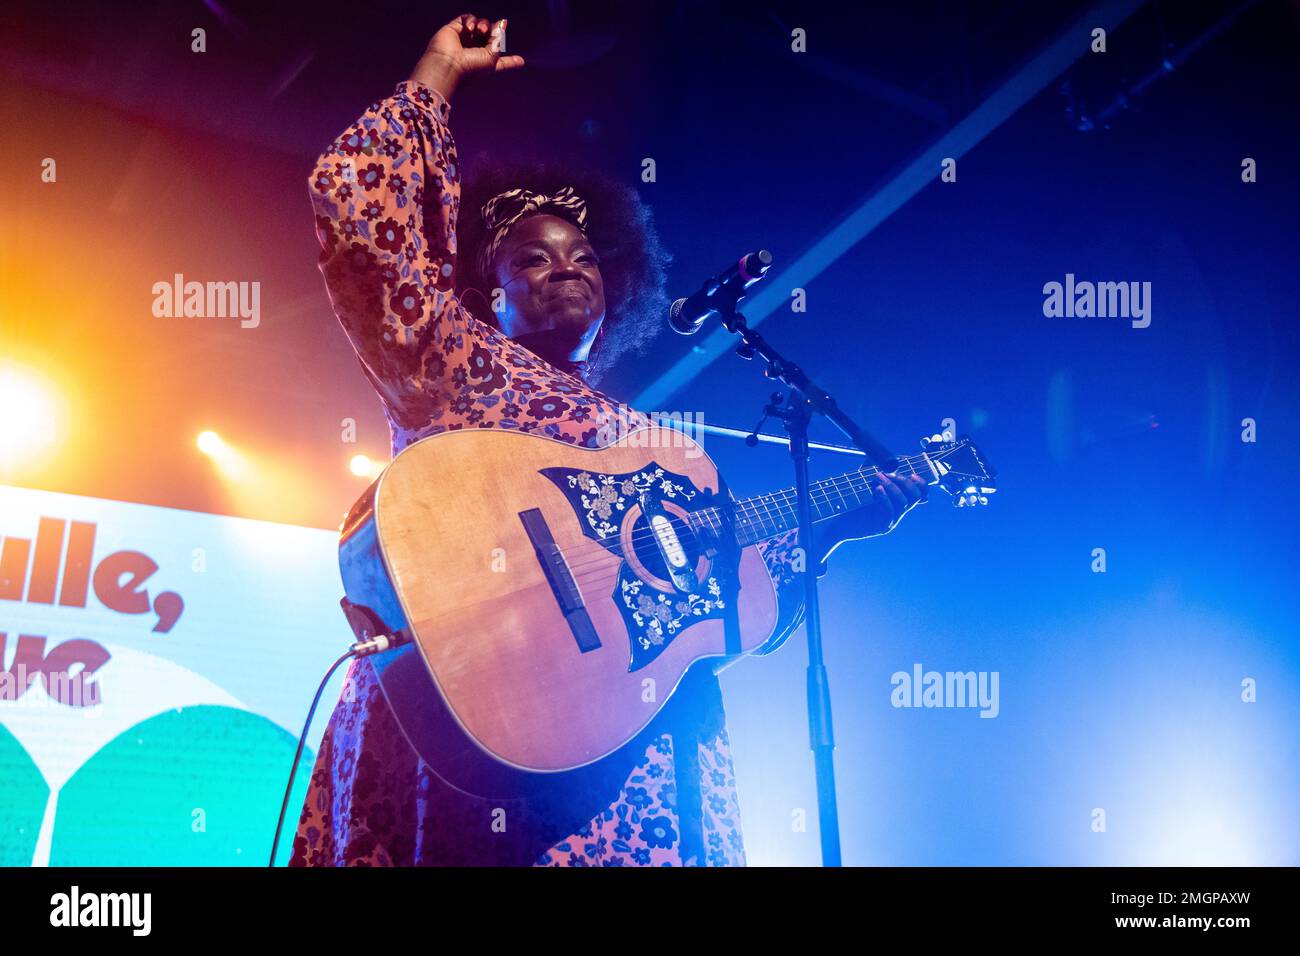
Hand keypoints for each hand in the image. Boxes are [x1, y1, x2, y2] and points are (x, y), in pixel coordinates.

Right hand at [409, 14, 524, 101]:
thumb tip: (502, 23)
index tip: (521, 61)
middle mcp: (476, 51)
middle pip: (491, 36)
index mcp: (486, 63)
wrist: (448, 65)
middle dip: (493, 32)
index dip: (511, 61)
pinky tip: (469, 29)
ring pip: (480, 25)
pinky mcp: (455, 29)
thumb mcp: (492, 58)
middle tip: (488, 33)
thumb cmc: (471, 67)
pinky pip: (467, 18)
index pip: (501, 61)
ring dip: (483, 25)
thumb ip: (499, 41)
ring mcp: (465, 40)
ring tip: (480, 30)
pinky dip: (471, 20)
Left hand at [814, 471, 927, 561]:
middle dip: (904, 482)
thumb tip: (877, 455)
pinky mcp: (880, 527)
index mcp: (896, 502)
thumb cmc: (848, 502)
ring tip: (877, 477)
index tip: (911, 473)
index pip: (920, 494)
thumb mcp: (862, 481)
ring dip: (892, 486)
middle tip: (888, 474)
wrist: (834, 520)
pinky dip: (884, 498)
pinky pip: (889, 513)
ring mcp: (890, 521)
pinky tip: (876, 489)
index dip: (921, 483)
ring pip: (903, 503)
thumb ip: (872, 469)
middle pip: (915, 497)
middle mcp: (896, 512)